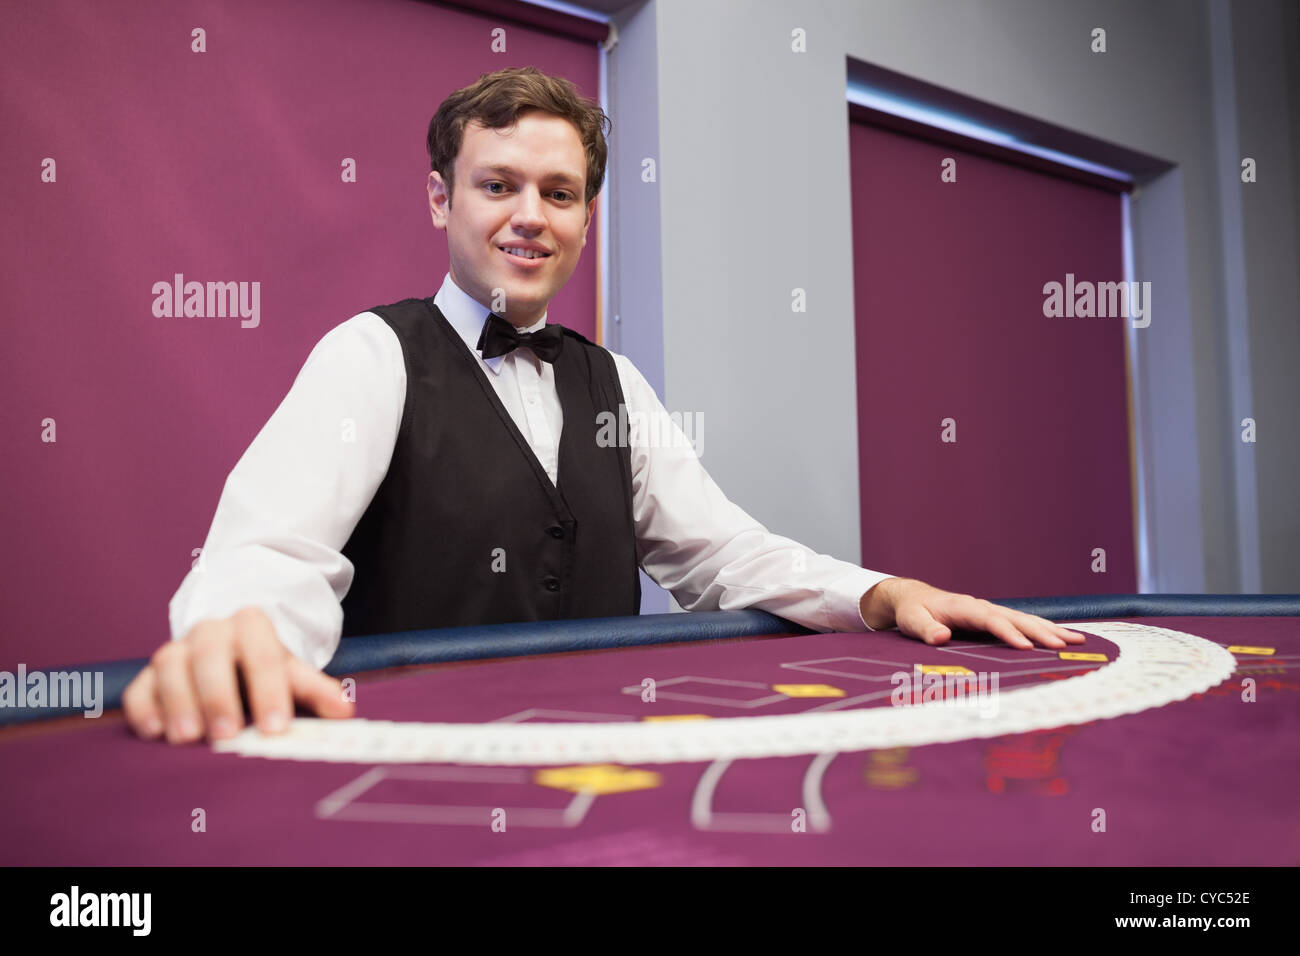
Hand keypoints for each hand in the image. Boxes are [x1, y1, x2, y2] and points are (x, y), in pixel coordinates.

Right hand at [123, 607, 353, 744]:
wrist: (231, 648)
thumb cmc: (264, 667)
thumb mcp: (293, 672)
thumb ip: (316, 690)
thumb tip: (345, 711)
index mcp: (251, 626)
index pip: (263, 654)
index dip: (270, 690)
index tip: (277, 727)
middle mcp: (210, 632)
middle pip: (209, 655)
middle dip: (218, 695)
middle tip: (226, 734)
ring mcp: (176, 649)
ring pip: (170, 665)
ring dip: (178, 702)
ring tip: (188, 738)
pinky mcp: (149, 674)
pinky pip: (139, 685)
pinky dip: (144, 707)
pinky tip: (154, 731)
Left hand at [859, 578, 1086, 649]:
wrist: (913, 598)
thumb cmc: (913, 612)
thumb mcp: (912, 621)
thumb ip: (925, 630)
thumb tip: (941, 637)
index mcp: (964, 608)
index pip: (992, 621)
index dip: (1009, 633)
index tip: (1027, 648)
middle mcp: (982, 606)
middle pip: (1017, 618)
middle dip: (1041, 632)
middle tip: (1065, 647)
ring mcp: (991, 611)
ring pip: (1025, 619)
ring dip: (1051, 630)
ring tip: (1077, 641)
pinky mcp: (995, 617)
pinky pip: (1023, 622)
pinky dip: (1044, 629)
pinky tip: (1063, 637)